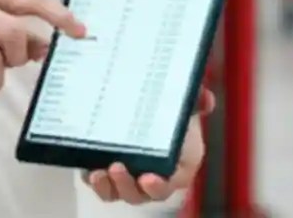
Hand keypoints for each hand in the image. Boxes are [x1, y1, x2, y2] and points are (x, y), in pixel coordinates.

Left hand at [82, 86, 215, 204]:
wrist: (145, 108)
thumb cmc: (170, 112)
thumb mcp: (185, 103)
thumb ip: (196, 100)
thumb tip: (205, 98)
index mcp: (178, 166)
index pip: (171, 183)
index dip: (159, 186)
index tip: (148, 178)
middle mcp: (154, 178)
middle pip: (141, 194)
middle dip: (127, 186)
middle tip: (116, 167)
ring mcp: (130, 178)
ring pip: (117, 193)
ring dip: (107, 187)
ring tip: (97, 172)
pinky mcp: (108, 173)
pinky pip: (100, 184)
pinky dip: (93, 180)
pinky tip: (88, 167)